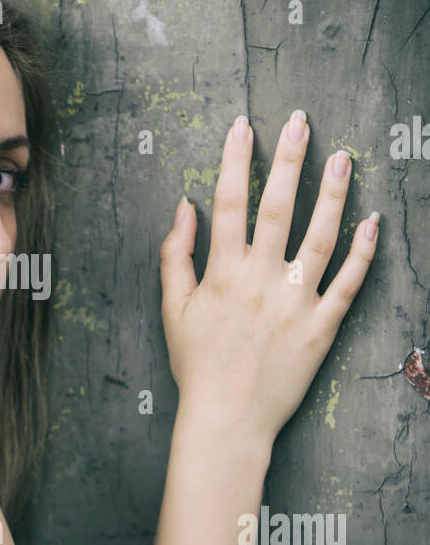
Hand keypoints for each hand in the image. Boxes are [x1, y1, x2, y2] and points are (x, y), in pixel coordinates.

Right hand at [158, 110, 378, 449]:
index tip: (244, 127)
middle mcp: (260, 281)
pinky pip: (347, 284)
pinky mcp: (321, 328)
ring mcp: (294, 304)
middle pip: (277, 209)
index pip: (230, 204)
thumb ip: (176, 254)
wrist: (226, 421)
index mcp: (223, 274)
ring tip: (344, 158)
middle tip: (301, 123)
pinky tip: (372, 222)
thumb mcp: (173, 309)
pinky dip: (362, 253)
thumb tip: (184, 207)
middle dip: (289, 161)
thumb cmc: (197, 366)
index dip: (237, 161)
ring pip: (320, 238)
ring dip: (333, 195)